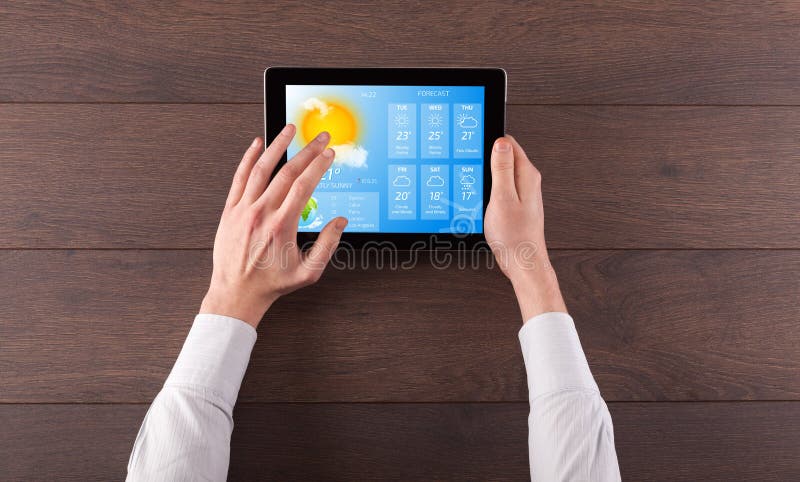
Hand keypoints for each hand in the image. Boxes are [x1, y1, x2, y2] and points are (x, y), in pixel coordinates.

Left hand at [200, 125, 346, 327]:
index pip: (304, 185)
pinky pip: (240, 178)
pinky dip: (248, 159)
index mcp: (282, 226)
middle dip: (307, 151)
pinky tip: (257, 145)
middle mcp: (261, 213)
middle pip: (287, 172)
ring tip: (289, 129)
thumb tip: (340, 221)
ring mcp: (243, 210)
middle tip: (320, 138)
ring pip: (261, 169)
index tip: (329, 155)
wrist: (236, 293)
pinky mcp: (229, 211)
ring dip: (277, 145)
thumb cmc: (271, 283)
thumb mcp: (308, 272)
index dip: (319, 166)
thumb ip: (328, 245)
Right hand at [485, 136, 566, 321]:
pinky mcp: (517, 204)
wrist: (522, 262)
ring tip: (477, 190)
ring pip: (502, 173)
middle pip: (504, 156)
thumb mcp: (502, 197)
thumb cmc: (514, 236)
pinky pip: (502, 188)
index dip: (489, 143)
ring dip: (487, 177)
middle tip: (473, 174)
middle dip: (487, 160)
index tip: (475, 150)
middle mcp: (528, 181)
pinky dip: (490, 191)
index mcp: (526, 174)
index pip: (508, 143)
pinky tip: (483, 202)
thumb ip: (501, 168)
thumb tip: (500, 142)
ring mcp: (524, 192)